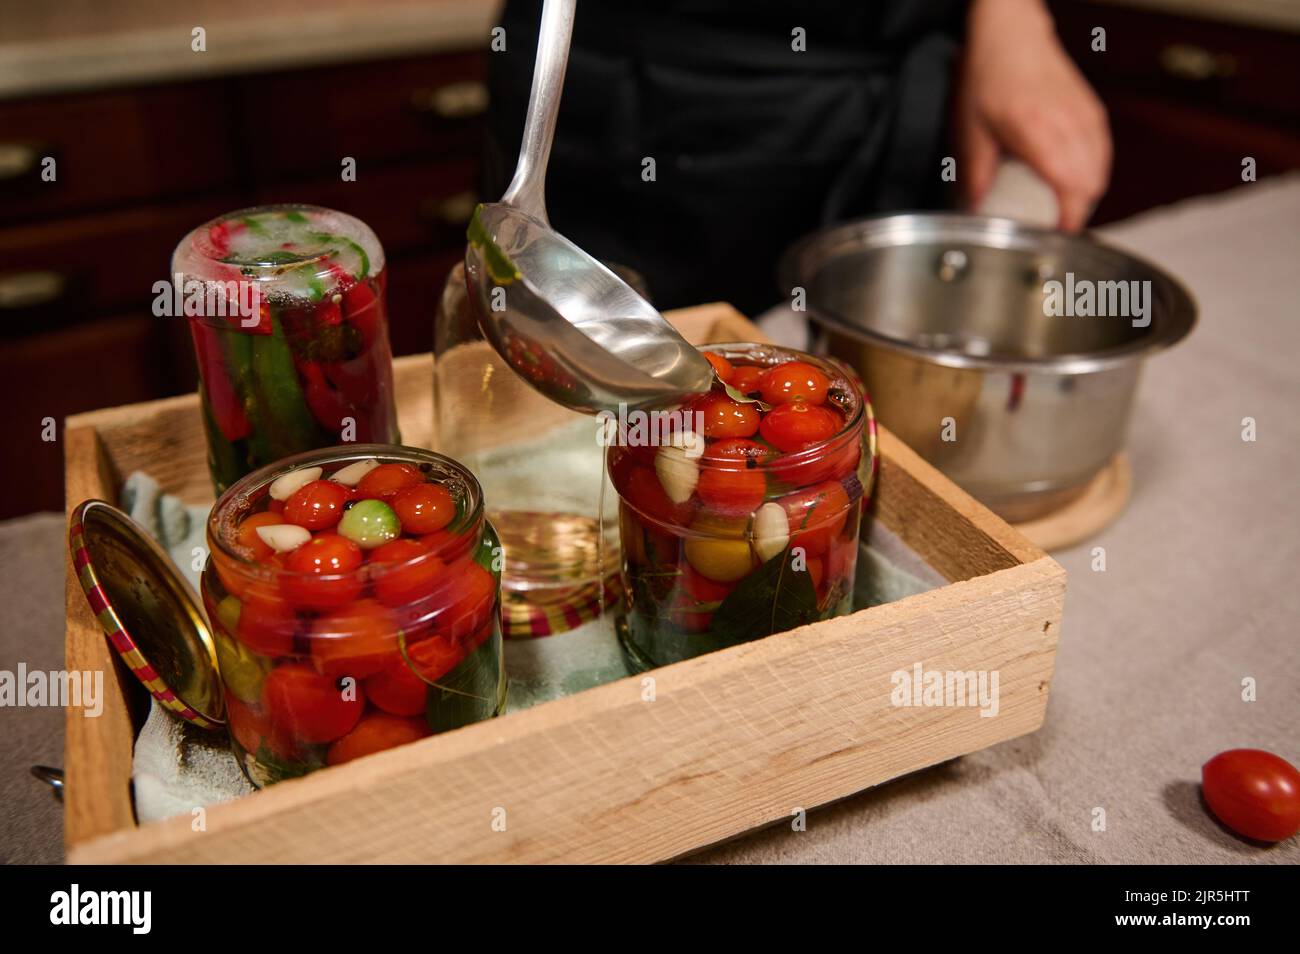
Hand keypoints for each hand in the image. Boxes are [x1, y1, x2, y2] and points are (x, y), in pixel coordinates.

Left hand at [955, 0, 1111, 230]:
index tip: (1056, 238)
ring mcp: (1086, 116)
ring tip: (1059, 211)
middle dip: (1075, 214)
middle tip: (1051, 230)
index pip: (1070, 185)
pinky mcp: (1092, 111)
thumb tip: (976, 213)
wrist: (1011, 33)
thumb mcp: (970, 130)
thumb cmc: (989, 74)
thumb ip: (975, 176)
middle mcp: (1069, 123)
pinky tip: (1072, 184)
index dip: (1068, 218)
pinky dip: (1092, 175)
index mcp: (1038, 130)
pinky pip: (1102, 154)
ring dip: (1084, 196)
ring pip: (1100, 172)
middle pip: (1091, 185)